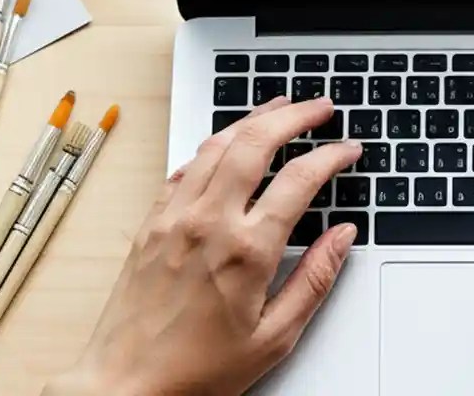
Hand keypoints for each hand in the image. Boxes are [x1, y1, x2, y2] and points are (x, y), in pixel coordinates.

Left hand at [45, 97, 361, 395]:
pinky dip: (212, 146)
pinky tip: (226, 143)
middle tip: (320, 107)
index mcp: (246, 250)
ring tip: (279, 107)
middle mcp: (208, 222)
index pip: (299, 179)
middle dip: (294, 115)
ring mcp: (174, 218)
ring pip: (217, 144)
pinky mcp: (150, 224)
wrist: (125, 387)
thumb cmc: (197, 372)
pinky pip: (183, 168)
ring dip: (252, 118)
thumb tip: (343, 238)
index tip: (348, 150)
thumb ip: (316, 280)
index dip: (331, 156)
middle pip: (256, 142)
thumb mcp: (275, 337)